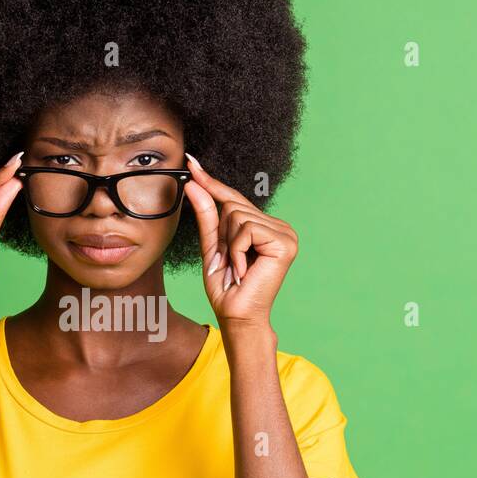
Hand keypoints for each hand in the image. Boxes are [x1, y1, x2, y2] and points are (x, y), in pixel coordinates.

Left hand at [184, 153, 297, 329]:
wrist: (236, 315)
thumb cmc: (226, 288)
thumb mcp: (212, 246)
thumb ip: (207, 216)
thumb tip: (194, 184)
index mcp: (265, 226)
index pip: (234, 199)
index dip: (211, 182)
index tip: (191, 162)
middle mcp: (279, 226)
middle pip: (233, 205)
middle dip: (222, 234)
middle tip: (230, 262)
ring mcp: (285, 233)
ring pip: (238, 216)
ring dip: (229, 245)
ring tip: (238, 267)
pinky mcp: (285, 242)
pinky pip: (246, 230)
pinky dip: (237, 250)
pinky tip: (245, 269)